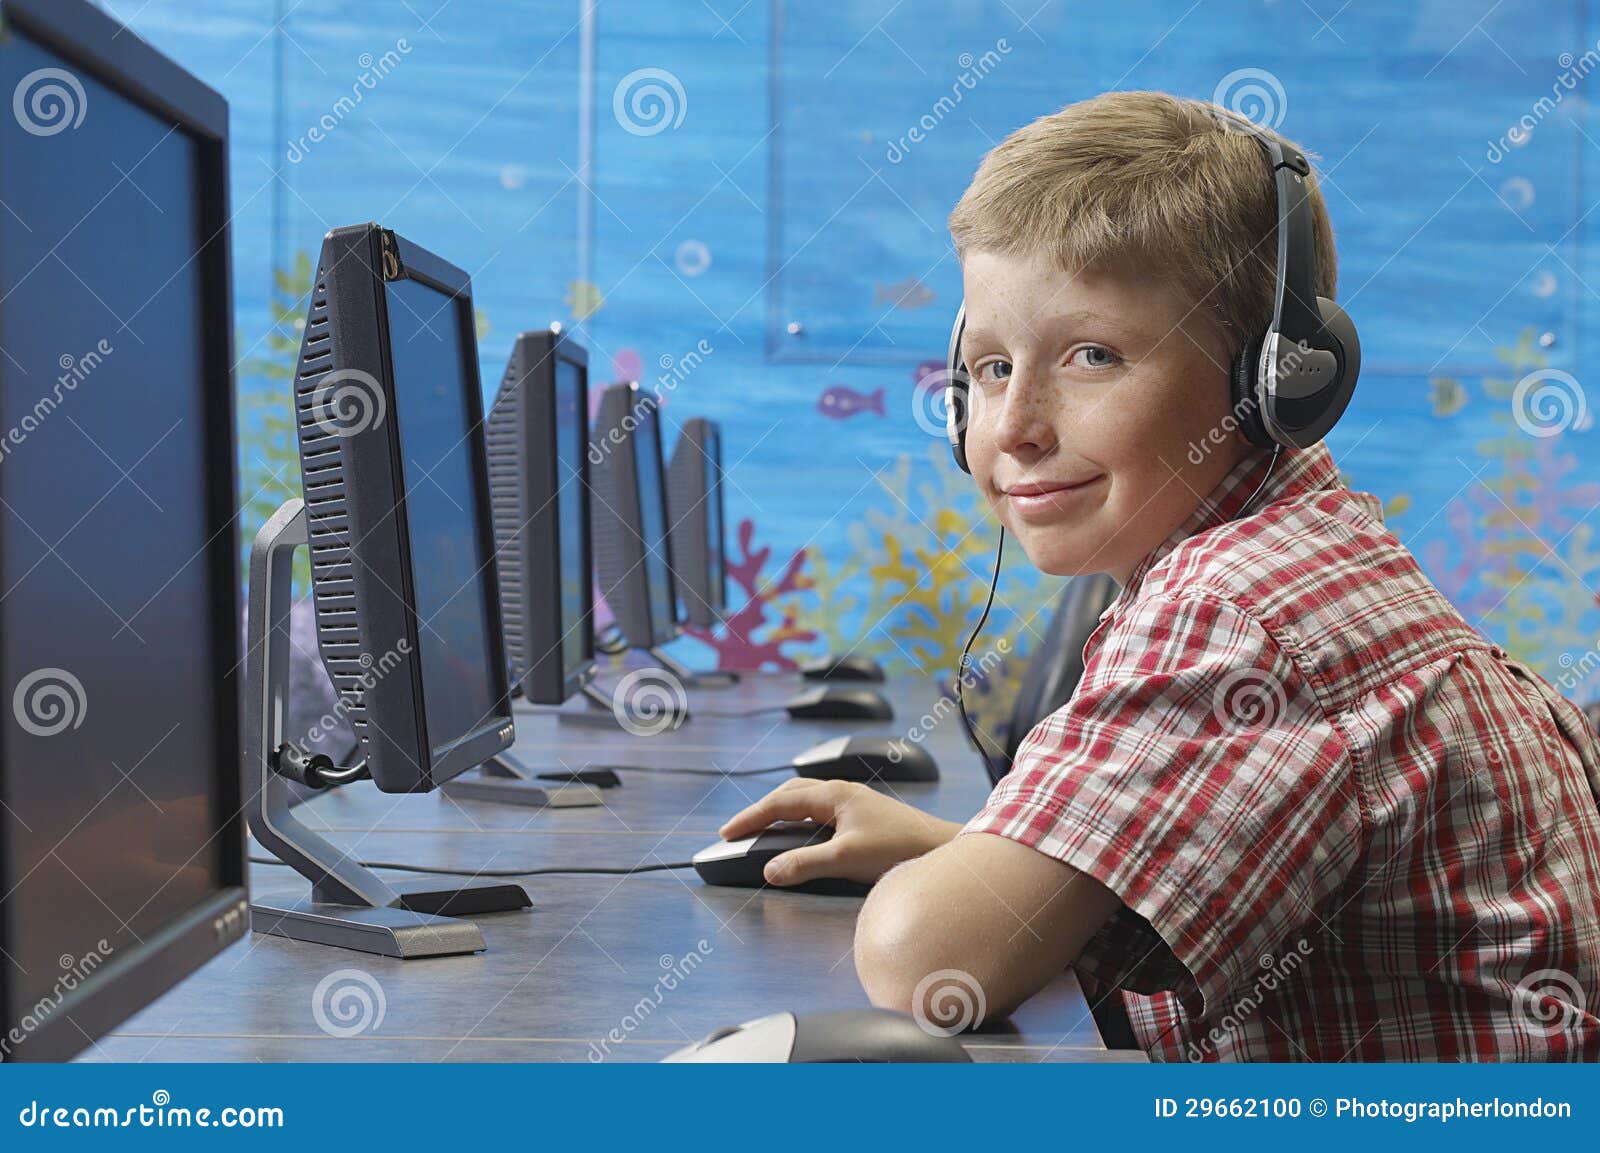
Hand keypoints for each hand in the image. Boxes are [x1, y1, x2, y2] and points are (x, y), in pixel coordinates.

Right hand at [718, 779, 962, 886]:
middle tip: (738, 831)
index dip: (750, 818)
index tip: (727, 833)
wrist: (940, 849)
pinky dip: (799, 824)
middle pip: (790, 796)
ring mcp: (853, 804)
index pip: (780, 802)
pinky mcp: (862, 819)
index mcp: (834, 795)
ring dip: (780, 815)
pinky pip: (819, 815)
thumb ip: (805, 864)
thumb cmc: (900, 848)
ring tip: (760, 833)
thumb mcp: (846, 859)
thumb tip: (770, 870)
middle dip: (761, 812)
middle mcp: (841, 794)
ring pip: (805, 803)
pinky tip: (799, 840)